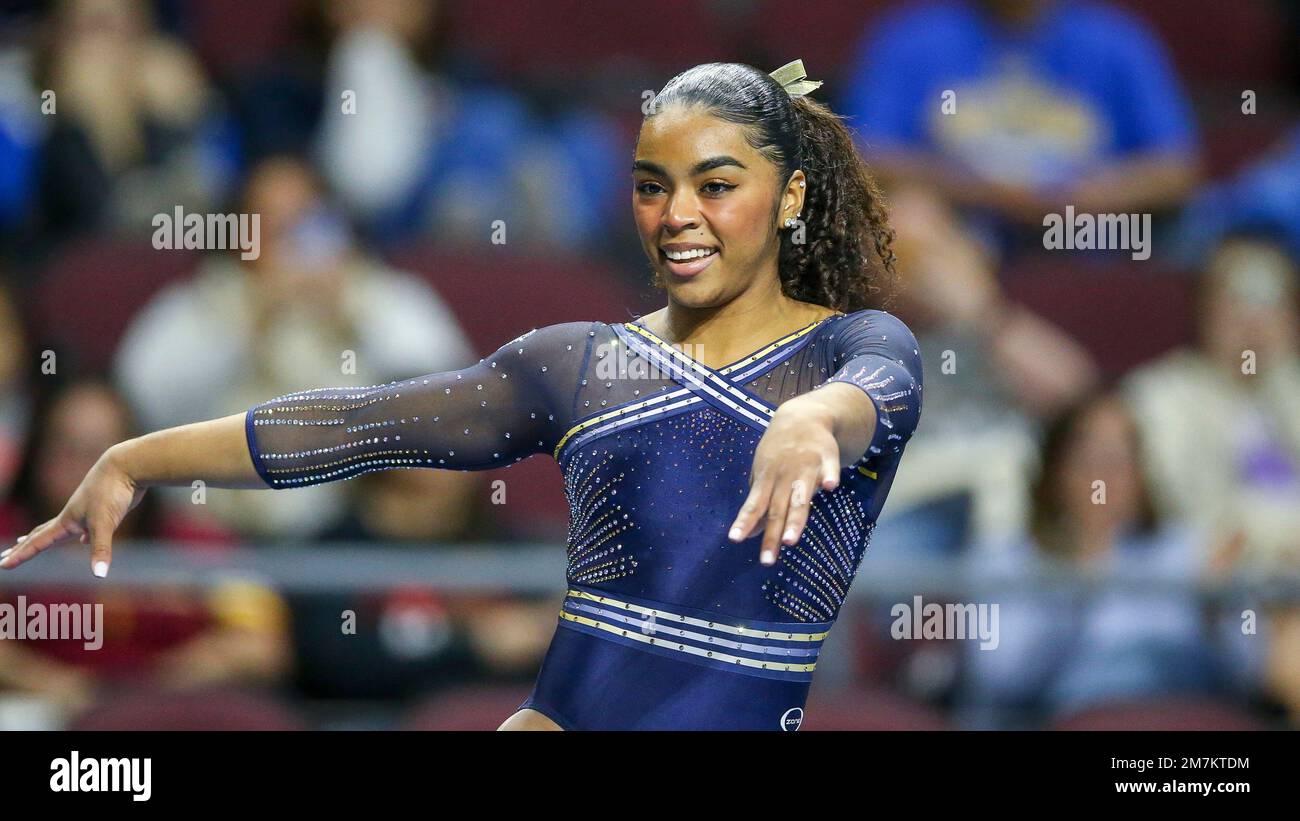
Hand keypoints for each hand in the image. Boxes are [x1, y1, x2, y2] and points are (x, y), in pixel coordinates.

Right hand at [0, 445, 144, 576]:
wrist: (127, 466)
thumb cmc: (111, 492)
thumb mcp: (105, 523)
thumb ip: (101, 549)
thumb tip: (100, 575)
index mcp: (67, 521)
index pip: (38, 541)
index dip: (21, 555)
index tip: (3, 564)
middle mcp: (73, 516)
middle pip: (41, 533)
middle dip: (23, 546)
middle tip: (6, 554)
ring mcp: (86, 511)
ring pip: (60, 528)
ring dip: (45, 537)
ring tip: (29, 540)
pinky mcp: (102, 510)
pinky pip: (85, 526)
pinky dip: (81, 535)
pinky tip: (84, 539)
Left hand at [728, 398, 842, 566]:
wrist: (803, 417)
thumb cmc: (779, 451)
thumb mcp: (763, 472)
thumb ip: (759, 502)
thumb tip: (751, 532)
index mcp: (766, 479)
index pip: (753, 505)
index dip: (744, 522)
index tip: (735, 539)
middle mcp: (784, 476)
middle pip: (777, 510)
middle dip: (772, 536)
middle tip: (767, 560)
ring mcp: (806, 467)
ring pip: (801, 497)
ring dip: (795, 518)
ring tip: (791, 541)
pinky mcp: (827, 457)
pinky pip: (830, 469)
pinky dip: (830, 476)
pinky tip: (830, 487)